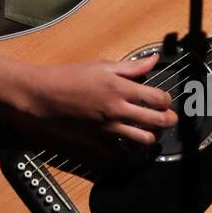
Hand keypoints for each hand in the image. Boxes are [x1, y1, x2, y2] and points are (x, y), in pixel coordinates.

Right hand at [9, 52, 177, 165]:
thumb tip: (153, 60)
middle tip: (168, 117)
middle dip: (168, 120)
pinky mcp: (98, 140)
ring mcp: (108, 128)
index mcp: (120, 88)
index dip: (166, 100)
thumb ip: (131, 66)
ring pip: (144, 140)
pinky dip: (130, 150)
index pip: (158, 98)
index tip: (164, 99)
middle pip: (157, 121)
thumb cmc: (70, 77)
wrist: (43, 96)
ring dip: (152, 136)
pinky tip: (131, 143)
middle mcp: (117, 110)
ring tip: (150, 130)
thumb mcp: (102, 66)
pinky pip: (122, 152)